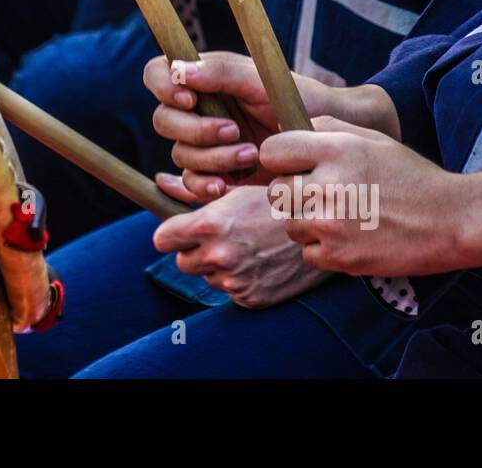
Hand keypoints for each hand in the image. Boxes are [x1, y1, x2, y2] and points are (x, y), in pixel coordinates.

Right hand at [143, 52, 396, 200]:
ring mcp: (203, 143)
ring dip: (211, 157)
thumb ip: (221, 72)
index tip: (190, 99)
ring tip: (249, 155)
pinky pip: (191, 183)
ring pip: (179, 154)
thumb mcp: (261, 80)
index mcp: (202, 78)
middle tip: (233, 131)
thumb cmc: (297, 99)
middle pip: (163, 120)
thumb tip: (179, 70)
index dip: (163, 87)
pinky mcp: (214, 173)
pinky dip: (206, 184)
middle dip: (195, 130)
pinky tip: (228, 185)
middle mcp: (196, 109)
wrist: (324, 141)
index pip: (157, 74)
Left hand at [151, 178, 330, 308]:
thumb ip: (194, 190)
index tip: (177, 232)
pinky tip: (259, 263)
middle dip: (193, 252)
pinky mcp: (250, 299)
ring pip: (208, 277)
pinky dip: (239, 281)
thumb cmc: (276, 204)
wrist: (321, 232)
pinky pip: (231, 292)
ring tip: (246, 247)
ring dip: (218, 267)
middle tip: (218, 238)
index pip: (162, 240)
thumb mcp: (236, 191)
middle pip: (182, 262)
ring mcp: (235, 281)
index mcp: (211, 225)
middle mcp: (219, 255)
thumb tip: (160, 181)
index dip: (169, 235)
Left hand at [260, 117, 481, 275]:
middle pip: (276, 191)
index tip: (292, 164)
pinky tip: (350, 236)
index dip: (279, 158)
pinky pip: (307, 251)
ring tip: (341, 215)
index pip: (271, 152)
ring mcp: (330, 225)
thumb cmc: (409, 176)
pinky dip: (323, 247)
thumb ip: (324, 129)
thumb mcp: (371, 139)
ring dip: (307, 221)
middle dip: (292, 191)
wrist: (449, 221)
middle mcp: (327, 186)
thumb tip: (281, 130)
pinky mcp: (338, 257)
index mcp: (335, 150)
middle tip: (320, 193)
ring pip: (289, 224)